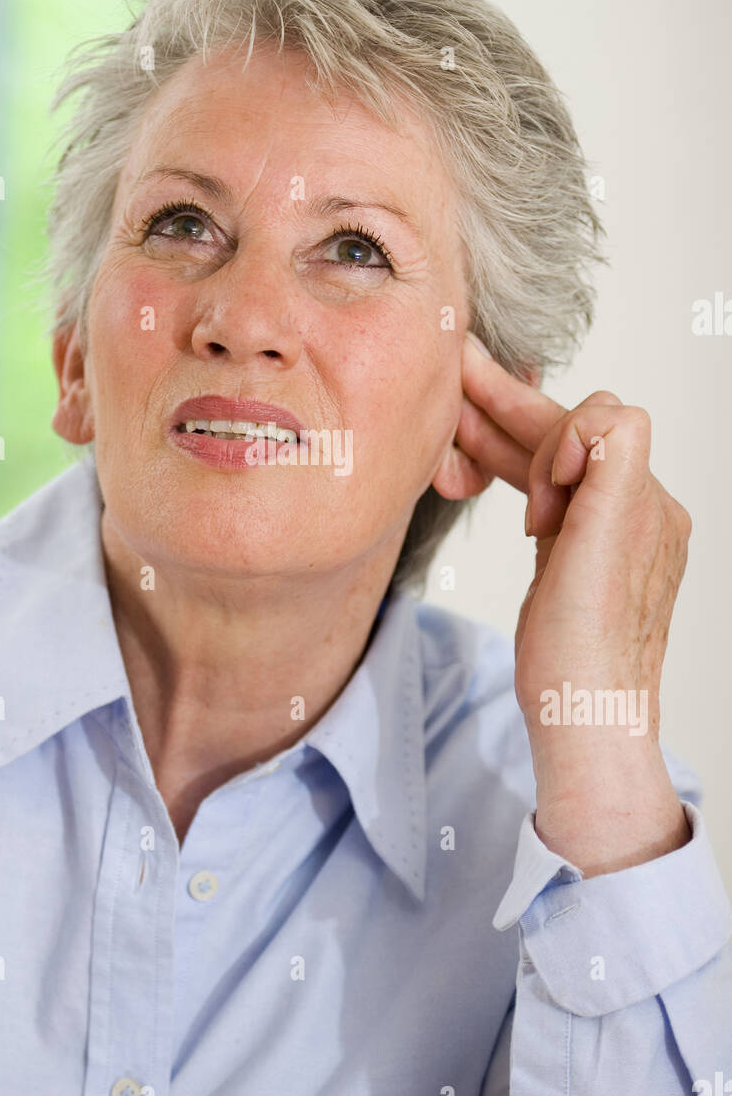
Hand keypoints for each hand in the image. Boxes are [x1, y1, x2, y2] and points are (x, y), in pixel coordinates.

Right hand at [455, 333, 692, 874]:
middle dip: (506, 406)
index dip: (556, 439)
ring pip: (549, 464)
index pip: (602, 423)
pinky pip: (545, 497)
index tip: (535, 497)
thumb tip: (606, 413)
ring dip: (500, 438)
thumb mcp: (597, 551)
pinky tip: (476, 467)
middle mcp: (635, 512)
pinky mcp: (582, 558)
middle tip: (455, 370)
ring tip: (449, 413)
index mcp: (646, 504)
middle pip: (566, 438)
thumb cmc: (584, 657)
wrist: (582, 724)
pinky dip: (509, 475)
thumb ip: (610, 468)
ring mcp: (609, 534)